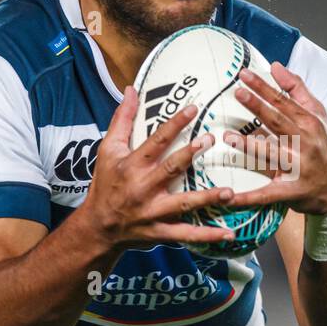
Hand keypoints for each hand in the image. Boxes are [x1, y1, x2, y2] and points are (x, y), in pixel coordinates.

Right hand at [78, 85, 235, 251]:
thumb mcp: (108, 150)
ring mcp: (153, 212)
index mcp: (131, 166)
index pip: (155, 141)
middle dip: (190, 154)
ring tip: (229, 192)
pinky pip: (186, 235)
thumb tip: (131, 89)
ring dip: (207, 198)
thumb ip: (122, 119)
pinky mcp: (160, 232)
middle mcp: (143, 188)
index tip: (194, 108)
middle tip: (212, 139)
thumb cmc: (105, 183)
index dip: (174, 124)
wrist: (97, 227)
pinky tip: (228, 233)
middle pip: (170, 169)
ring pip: (183, 204)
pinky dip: (207, 236)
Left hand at [221, 62, 326, 216]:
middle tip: (238, 92)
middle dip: (258, 107)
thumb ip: (296, 90)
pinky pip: (266, 194)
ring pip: (272, 154)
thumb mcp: (318, 115)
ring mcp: (299, 168)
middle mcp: (305, 143)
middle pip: (278, 122)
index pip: (283, 102)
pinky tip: (229, 197)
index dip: (263, 88)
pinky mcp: (291, 191)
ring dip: (250, 146)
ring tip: (228, 136)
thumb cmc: (325, 147)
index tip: (244, 75)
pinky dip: (248, 197)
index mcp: (310, 123)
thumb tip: (276, 66)